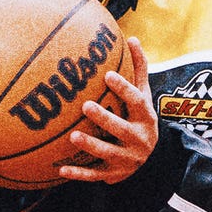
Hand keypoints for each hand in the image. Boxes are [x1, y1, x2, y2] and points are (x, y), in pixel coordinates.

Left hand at [60, 36, 157, 184]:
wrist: (151, 160)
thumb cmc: (140, 118)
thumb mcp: (144, 96)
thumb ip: (138, 69)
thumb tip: (132, 37)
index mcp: (145, 117)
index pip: (136, 101)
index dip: (123, 88)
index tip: (107, 75)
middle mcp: (139, 139)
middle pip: (121, 128)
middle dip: (104, 118)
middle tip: (85, 105)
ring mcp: (126, 159)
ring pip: (107, 153)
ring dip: (90, 145)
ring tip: (72, 136)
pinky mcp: (113, 174)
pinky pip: (94, 175)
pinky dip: (78, 174)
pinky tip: (60, 170)